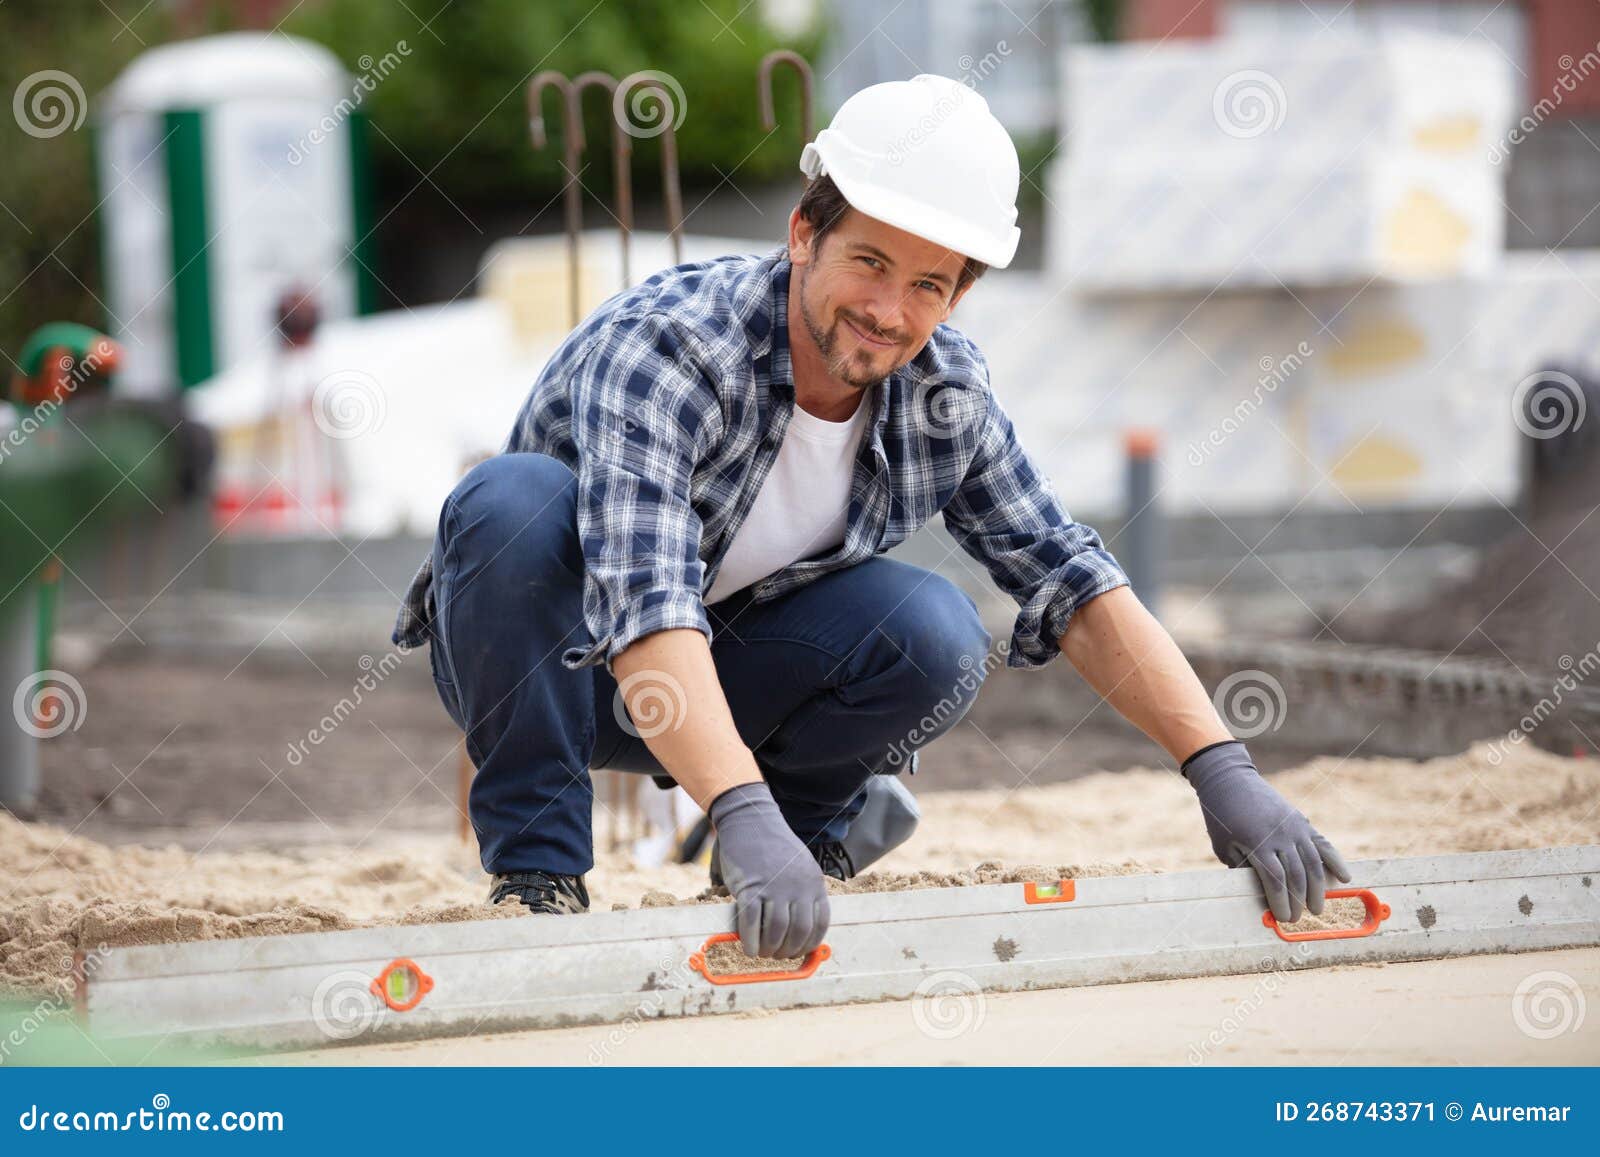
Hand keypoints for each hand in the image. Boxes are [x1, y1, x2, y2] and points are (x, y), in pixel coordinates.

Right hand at [707, 782, 829, 957]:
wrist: (750, 819)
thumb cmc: (771, 847)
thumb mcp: (798, 867)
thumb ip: (801, 893)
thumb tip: (797, 930)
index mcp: (814, 881)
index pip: (820, 924)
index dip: (809, 944)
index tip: (798, 952)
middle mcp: (798, 885)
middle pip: (799, 932)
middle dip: (788, 951)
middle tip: (777, 955)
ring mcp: (774, 886)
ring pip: (776, 931)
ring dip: (769, 949)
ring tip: (763, 952)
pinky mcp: (750, 886)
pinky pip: (751, 922)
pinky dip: (751, 940)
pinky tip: (748, 948)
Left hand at [1182, 740, 1350, 922]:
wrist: (1229, 780)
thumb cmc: (1221, 816)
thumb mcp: (1225, 847)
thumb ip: (1244, 870)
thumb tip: (1260, 896)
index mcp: (1258, 843)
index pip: (1276, 881)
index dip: (1282, 902)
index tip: (1284, 918)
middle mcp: (1280, 835)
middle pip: (1297, 875)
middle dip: (1299, 901)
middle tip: (1298, 918)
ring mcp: (1294, 827)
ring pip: (1313, 863)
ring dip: (1318, 889)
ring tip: (1317, 908)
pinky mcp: (1301, 821)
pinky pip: (1323, 844)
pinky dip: (1335, 861)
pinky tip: (1344, 878)